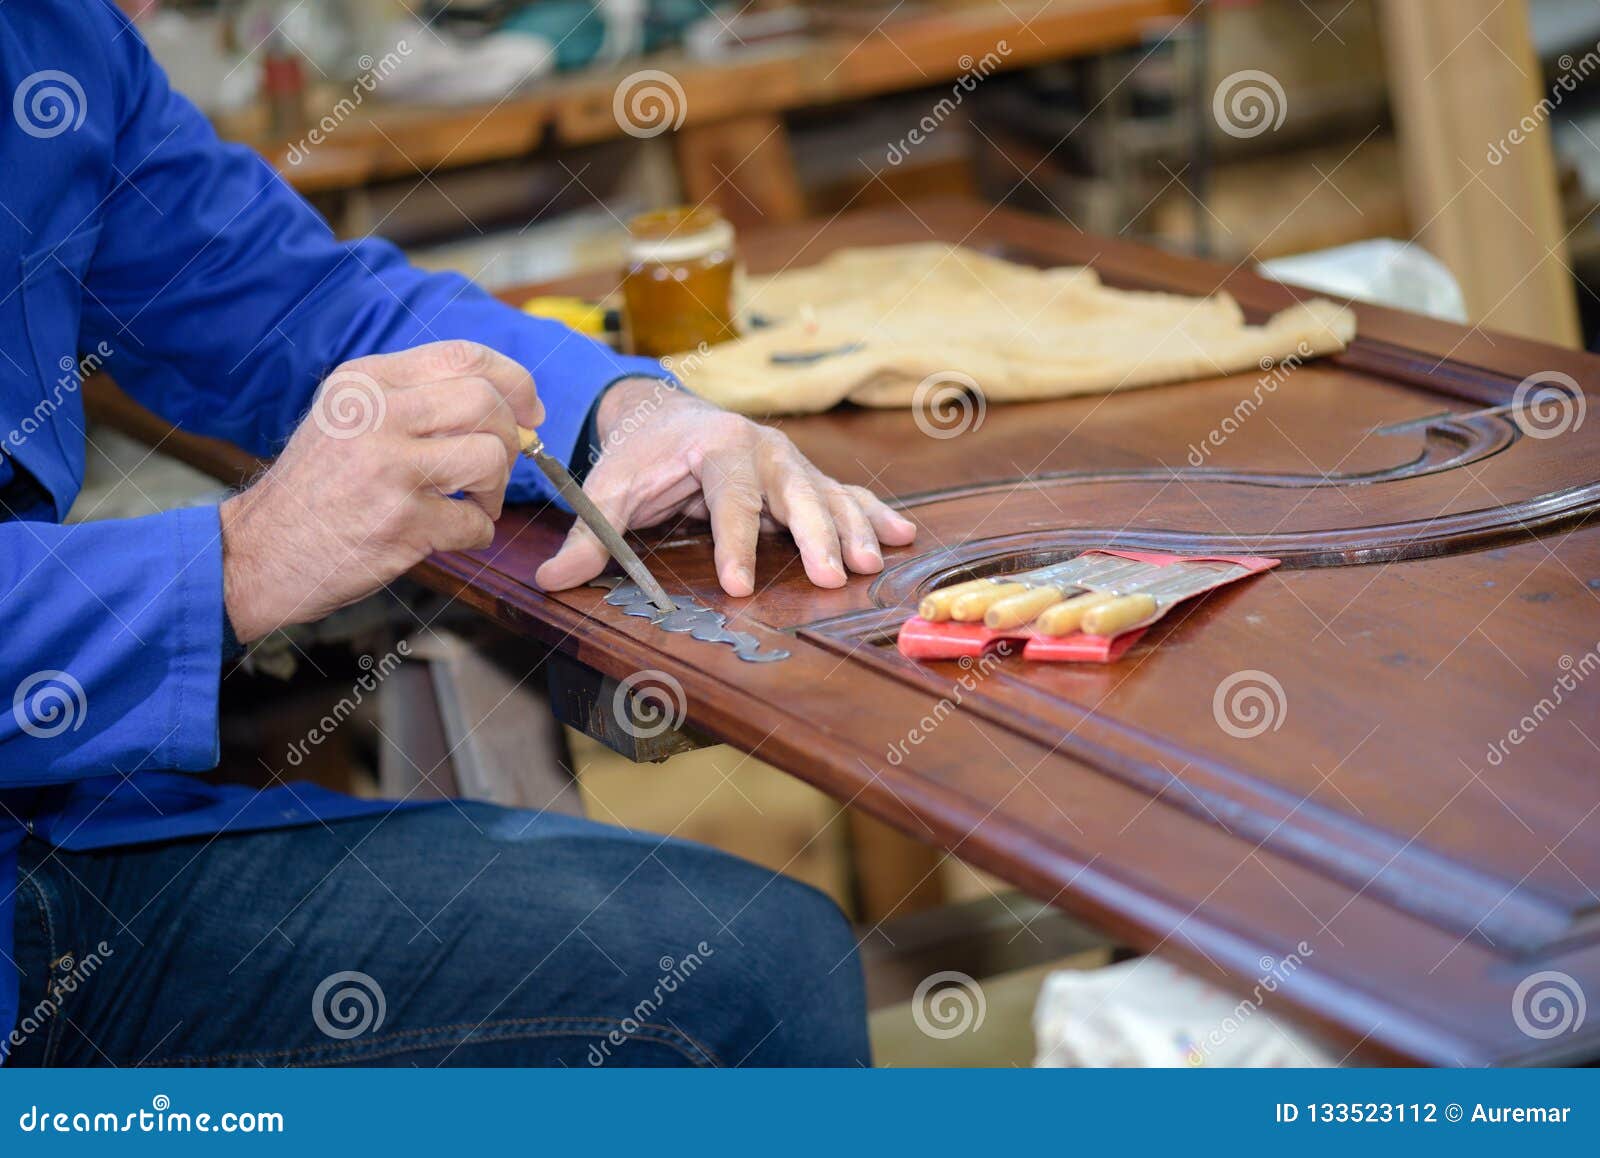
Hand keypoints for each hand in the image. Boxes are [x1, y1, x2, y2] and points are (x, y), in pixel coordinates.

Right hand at [219, 341, 541, 642]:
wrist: (259, 551)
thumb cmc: (317, 488)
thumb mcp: (348, 418)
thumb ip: (415, 399)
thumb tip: (508, 400)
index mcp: (366, 382)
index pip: (463, 356)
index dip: (514, 381)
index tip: (530, 410)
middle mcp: (375, 415)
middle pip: (486, 404)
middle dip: (511, 439)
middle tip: (497, 468)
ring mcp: (387, 468)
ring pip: (490, 457)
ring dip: (497, 488)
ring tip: (475, 503)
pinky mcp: (400, 522)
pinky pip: (475, 521)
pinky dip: (477, 532)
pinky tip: (449, 534)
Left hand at [535, 378, 916, 596]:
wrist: (663, 412)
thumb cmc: (639, 454)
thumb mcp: (608, 489)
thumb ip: (588, 535)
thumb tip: (551, 581)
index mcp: (715, 444)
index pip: (730, 498)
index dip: (734, 543)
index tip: (739, 585)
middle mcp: (762, 448)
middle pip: (794, 492)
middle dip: (815, 536)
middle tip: (831, 577)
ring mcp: (789, 461)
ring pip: (828, 494)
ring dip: (853, 530)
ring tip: (870, 565)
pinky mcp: (803, 477)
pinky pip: (844, 495)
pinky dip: (873, 515)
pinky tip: (902, 538)